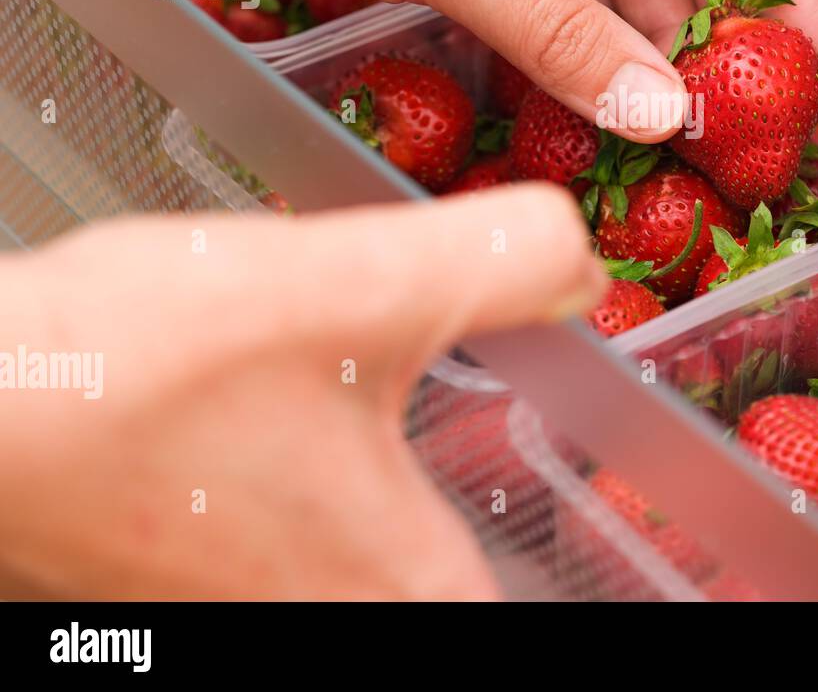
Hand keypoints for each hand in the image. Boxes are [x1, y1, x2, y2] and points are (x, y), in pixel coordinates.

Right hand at [0, 185, 604, 599]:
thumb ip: (502, 261)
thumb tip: (582, 264)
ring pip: (378, 560)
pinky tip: (297, 422)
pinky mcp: (195, 575)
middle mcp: (333, 616)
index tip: (617, 544)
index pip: (542, 602)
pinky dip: (325, 489)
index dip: (591, 558)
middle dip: (483, 500)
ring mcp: (253, 606)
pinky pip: (302, 549)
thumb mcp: (362, 282)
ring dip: (398, 494)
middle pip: (463, 577)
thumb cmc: (140, 368)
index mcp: (404, 586)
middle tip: (492, 441)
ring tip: (378, 418)